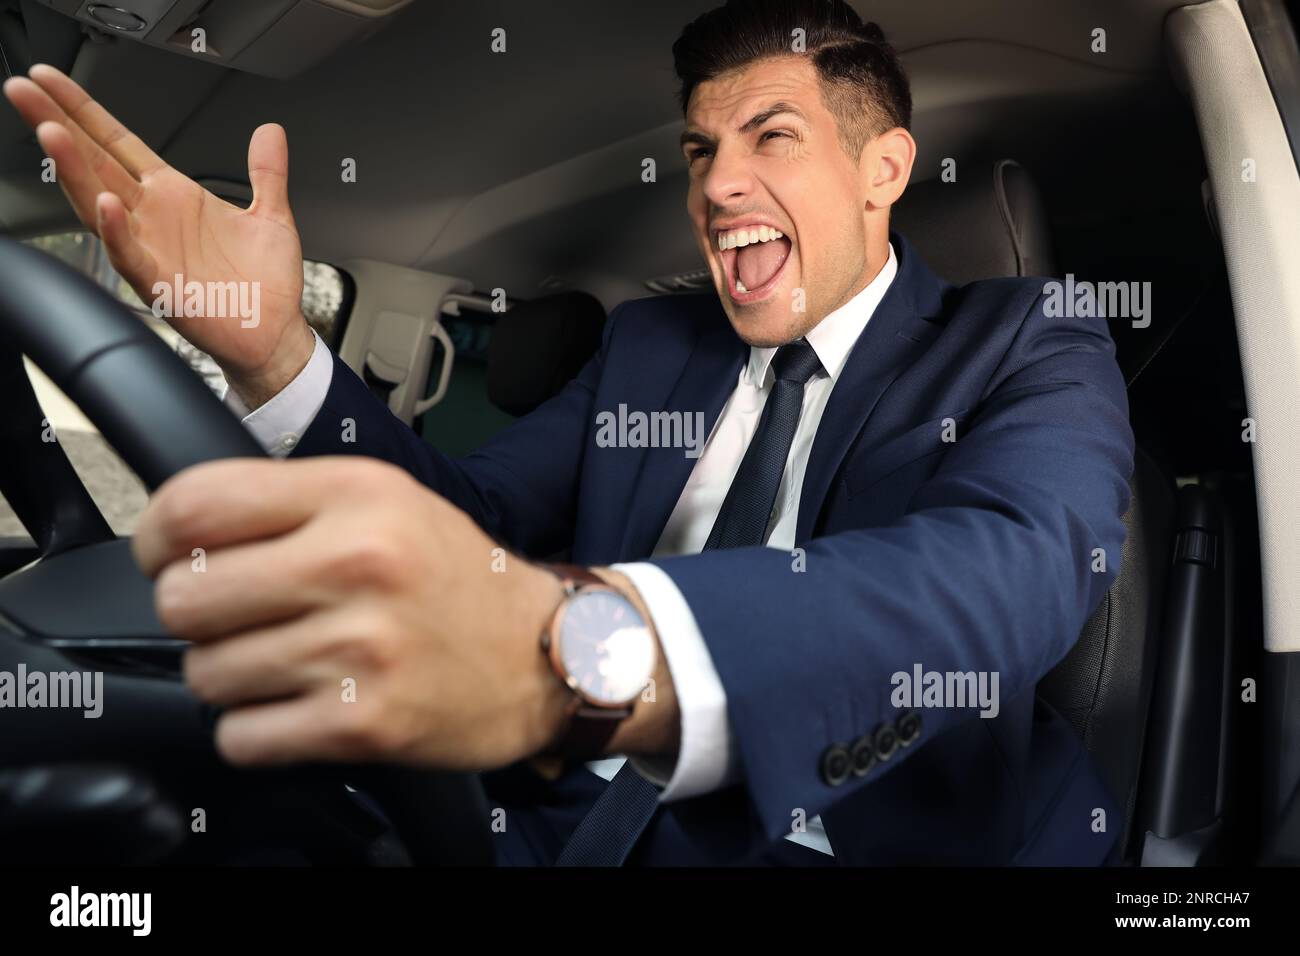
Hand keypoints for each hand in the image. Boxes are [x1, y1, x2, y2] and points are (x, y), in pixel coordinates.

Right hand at [2, 65, 311, 406]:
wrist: (275, 334)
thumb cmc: (265, 284)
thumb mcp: (271, 215)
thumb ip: (266, 171)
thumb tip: (271, 130)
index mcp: (172, 196)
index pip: (117, 142)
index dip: (84, 110)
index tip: (50, 79)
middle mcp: (152, 219)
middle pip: (94, 162)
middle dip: (57, 123)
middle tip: (23, 89)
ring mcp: (150, 250)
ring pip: (98, 204)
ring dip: (74, 170)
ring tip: (51, 133)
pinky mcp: (160, 284)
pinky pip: (130, 256)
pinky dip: (117, 232)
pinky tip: (105, 206)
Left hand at [131, 457, 572, 768]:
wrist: (545, 654)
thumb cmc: (456, 577)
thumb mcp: (387, 499)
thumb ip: (290, 500)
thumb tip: (180, 528)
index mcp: (357, 495)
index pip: (195, 505)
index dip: (157, 537)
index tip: (168, 556)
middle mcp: (358, 563)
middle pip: (183, 597)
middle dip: (196, 615)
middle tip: (238, 617)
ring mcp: (361, 648)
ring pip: (207, 674)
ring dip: (232, 676)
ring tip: (287, 663)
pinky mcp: (364, 723)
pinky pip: (242, 737)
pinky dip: (256, 731)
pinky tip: (298, 707)